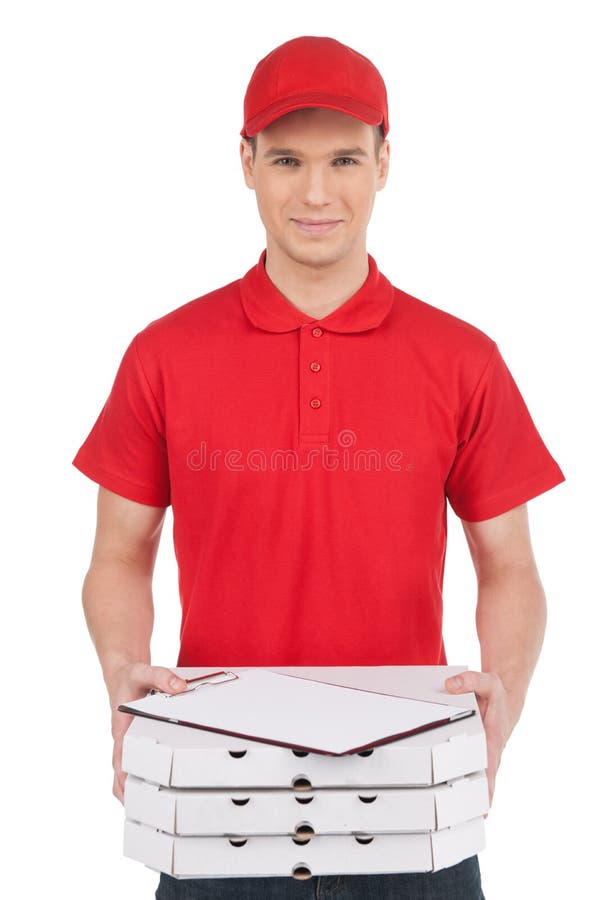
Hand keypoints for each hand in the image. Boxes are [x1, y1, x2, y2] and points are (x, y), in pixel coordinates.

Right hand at [104, 663, 187, 803]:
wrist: (123, 674)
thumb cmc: (130, 677)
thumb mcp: (143, 671)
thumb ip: (161, 677)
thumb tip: (179, 688)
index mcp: (122, 726)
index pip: (121, 756)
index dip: (124, 776)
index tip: (130, 793)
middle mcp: (122, 738)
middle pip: (120, 771)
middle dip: (127, 791)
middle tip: (140, 810)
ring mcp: (127, 741)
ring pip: (123, 771)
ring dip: (129, 789)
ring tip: (143, 809)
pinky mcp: (133, 740)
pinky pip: (131, 763)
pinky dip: (133, 778)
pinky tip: (145, 789)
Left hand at [444, 671, 512, 815]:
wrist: (505, 698)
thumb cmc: (496, 694)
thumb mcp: (487, 681)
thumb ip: (469, 681)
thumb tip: (450, 686)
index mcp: (493, 739)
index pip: (489, 768)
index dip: (485, 788)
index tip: (482, 808)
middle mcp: (490, 752)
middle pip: (484, 782)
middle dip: (476, 801)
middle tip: (463, 821)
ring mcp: (485, 756)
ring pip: (478, 781)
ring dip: (471, 798)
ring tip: (458, 820)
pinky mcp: (478, 755)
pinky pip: (472, 774)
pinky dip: (468, 788)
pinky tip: (458, 803)